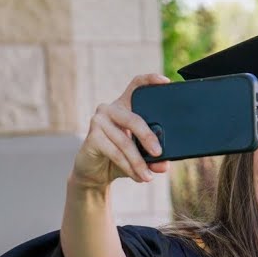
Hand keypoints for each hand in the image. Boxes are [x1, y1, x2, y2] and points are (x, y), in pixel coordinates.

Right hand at [71, 73, 169, 190]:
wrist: (95, 172)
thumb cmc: (120, 158)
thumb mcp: (141, 158)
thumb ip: (154, 159)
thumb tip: (164, 165)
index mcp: (126, 106)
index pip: (136, 86)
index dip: (150, 80)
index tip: (165, 82)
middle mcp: (111, 109)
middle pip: (134, 118)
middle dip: (148, 137)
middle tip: (159, 153)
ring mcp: (99, 120)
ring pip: (125, 142)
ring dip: (139, 162)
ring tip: (148, 176)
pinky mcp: (92, 136)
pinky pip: (115, 153)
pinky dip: (128, 167)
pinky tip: (137, 176)